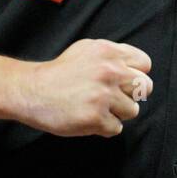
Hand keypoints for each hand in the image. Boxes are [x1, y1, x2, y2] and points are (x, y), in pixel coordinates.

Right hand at [15, 39, 152, 137]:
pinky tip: (88, 118)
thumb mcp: (87, 50)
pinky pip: (116, 128)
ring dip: (117, 113)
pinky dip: (104, 127)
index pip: (144, 65)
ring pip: (132, 110)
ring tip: (96, 107)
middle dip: (131, 95)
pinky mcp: (96, 117)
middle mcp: (110, 71)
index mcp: (109, 52)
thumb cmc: (60, 72)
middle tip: (112, 98)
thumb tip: (136, 69)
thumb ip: (113, 56)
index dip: (135, 75)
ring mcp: (104, 95)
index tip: (123, 82)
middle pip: (144, 88)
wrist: (32, 90)